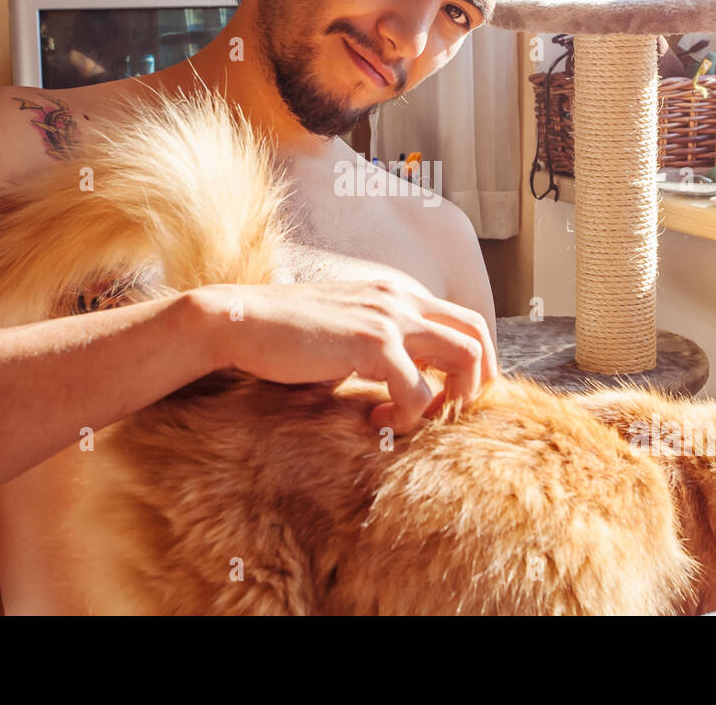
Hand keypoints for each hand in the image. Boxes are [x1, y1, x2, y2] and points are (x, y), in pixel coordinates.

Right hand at [192, 279, 498, 435]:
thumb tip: (406, 384)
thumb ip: (379, 346)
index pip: (465, 321)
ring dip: (449, 399)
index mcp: (397, 293)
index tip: (444, 399)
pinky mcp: (373, 343)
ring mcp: (390, 316)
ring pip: (465, 357)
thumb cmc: (283, 335)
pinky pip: (419, 390)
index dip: (470, 365)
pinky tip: (376, 422)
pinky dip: (407, 416)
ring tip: (411, 420)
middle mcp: (402, 298)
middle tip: (445, 415)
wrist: (237, 321)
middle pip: (478, 334)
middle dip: (476, 381)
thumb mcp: (343, 331)